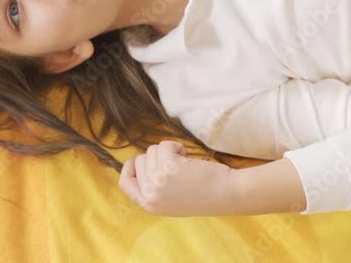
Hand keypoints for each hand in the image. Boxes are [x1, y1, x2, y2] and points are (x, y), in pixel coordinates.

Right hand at [118, 140, 235, 216]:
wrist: (225, 195)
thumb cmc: (203, 193)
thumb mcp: (171, 198)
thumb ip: (154, 186)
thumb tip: (139, 161)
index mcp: (149, 205)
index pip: (125, 183)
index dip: (130, 168)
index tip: (140, 160)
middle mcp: (150, 196)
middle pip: (140, 161)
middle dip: (158, 157)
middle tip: (177, 166)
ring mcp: (158, 182)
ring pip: (152, 151)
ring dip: (168, 151)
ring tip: (185, 164)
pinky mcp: (169, 168)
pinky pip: (163, 145)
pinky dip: (174, 145)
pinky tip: (186, 156)